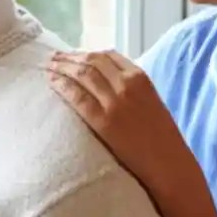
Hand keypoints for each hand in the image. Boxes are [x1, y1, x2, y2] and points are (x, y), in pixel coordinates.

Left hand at [46, 50, 196, 201]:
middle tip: (53, 57)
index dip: (86, 53)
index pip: (108, 56)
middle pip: (91, 62)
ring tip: (48, 66)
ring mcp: (114, 102)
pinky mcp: (103, 121)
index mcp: (140, 77)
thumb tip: (107, 81)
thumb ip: (132, 87)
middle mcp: (127, 84)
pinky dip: (62, 86)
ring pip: (82, 75)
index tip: (72, 54)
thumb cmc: (161, 137)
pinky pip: (77, 97)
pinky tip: (51, 82)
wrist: (168, 164)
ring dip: (62, 68)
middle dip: (70, 57)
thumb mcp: (151, 101)